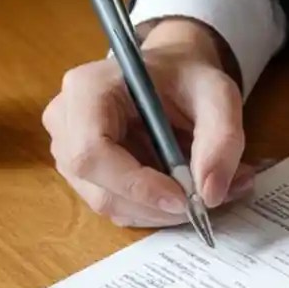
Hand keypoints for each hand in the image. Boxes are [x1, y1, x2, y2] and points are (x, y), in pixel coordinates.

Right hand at [43, 19, 252, 228]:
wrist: (172, 76)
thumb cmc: (187, 78)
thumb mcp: (218, 95)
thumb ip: (222, 138)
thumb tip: (210, 194)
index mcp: (87, 89)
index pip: (92, 152)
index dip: (136, 185)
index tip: (184, 199)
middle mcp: (65, 121)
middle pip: (99, 188)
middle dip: (156, 205)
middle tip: (203, 201)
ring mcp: (68, 150)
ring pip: (109, 205)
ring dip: (159, 211)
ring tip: (200, 192)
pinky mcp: (82, 174)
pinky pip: (117, 207)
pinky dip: (154, 210)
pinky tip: (179, 191)